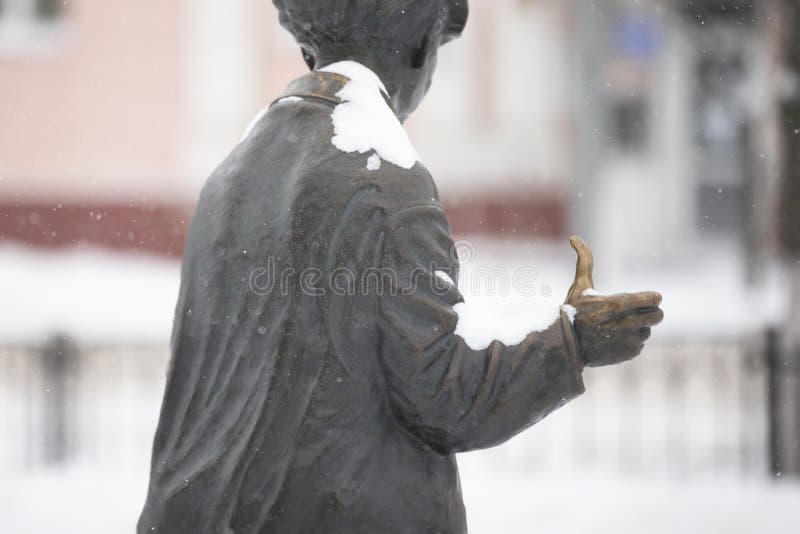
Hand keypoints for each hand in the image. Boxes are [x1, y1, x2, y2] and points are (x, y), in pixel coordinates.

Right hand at [564, 236, 662, 366]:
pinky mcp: (629, 353)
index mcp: (619, 304)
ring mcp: (629, 340)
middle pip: (657, 315)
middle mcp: (628, 323)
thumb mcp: (579, 286)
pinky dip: (631, 342)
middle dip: (650, 312)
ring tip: (618, 326)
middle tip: (634, 311)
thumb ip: (584, 261)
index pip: (654, 299)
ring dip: (638, 327)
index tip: (646, 298)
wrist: (565, 345)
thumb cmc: (572, 312)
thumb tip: (574, 237)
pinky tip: (614, 339)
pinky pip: (639, 345)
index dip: (651, 297)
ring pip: (647, 330)